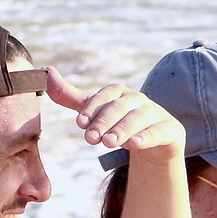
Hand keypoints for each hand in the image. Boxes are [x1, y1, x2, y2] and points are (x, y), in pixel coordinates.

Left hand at [45, 68, 185, 163]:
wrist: (154, 144)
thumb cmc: (120, 124)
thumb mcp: (94, 112)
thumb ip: (70, 97)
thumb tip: (45, 73)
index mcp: (120, 93)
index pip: (105, 96)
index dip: (93, 108)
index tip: (79, 123)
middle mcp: (139, 100)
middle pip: (120, 107)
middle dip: (104, 122)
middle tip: (90, 139)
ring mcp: (156, 114)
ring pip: (138, 119)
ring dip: (122, 130)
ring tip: (108, 143)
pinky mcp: (171, 130)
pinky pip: (159, 132)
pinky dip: (147, 137)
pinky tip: (135, 144)